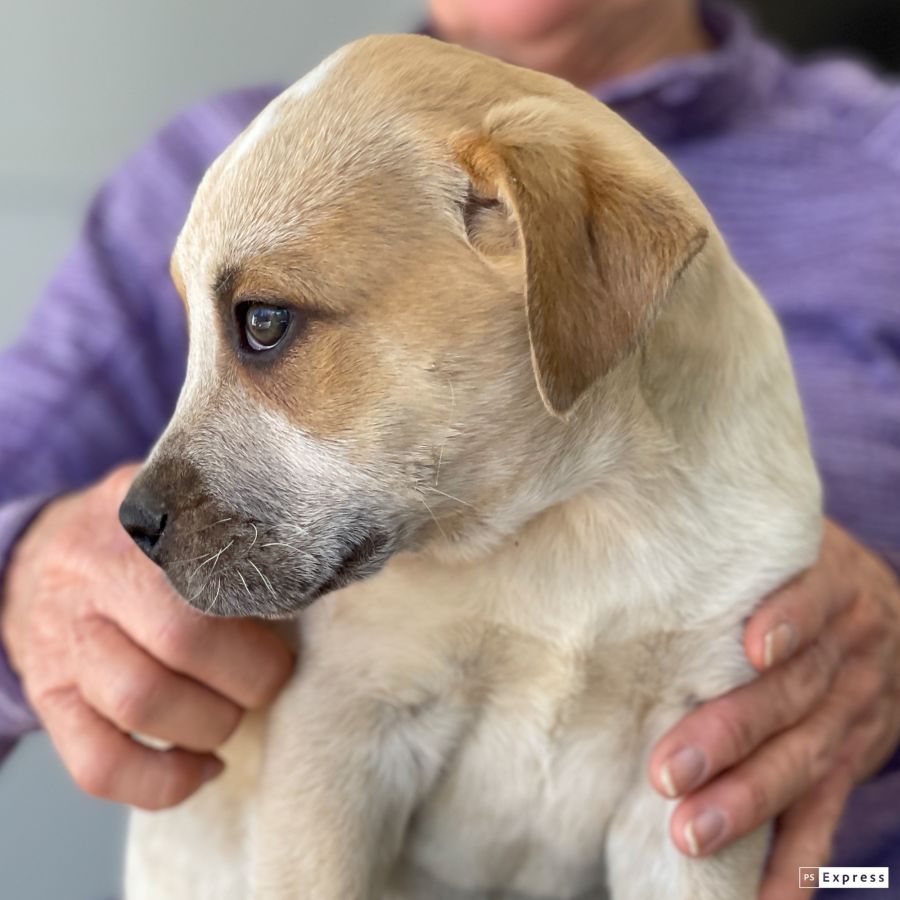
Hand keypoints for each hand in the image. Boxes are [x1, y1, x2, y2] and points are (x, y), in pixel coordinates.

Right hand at [0, 464, 293, 809]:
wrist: (33, 561)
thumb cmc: (130, 538)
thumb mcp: (175, 499)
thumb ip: (229, 516)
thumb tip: (308, 559)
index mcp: (140, 525)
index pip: (210, 563)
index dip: (263, 599)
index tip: (294, 612)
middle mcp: (95, 581)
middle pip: (182, 638)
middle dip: (249, 673)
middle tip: (271, 673)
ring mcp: (66, 646)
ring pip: (142, 702)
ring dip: (211, 723)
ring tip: (234, 711)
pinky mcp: (50, 701)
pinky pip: (99, 764)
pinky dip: (162, 782)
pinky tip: (205, 766)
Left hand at [648, 520, 899, 899]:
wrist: (894, 619)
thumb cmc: (807, 575)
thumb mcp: (794, 545)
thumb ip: (742, 547)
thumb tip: (645, 509)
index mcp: (834, 592)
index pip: (817, 600)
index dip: (792, 620)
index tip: (755, 646)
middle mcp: (849, 656)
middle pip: (793, 696)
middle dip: (733, 735)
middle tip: (668, 769)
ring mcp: (853, 715)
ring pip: (804, 761)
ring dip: (750, 802)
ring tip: (688, 832)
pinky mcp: (849, 763)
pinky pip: (826, 816)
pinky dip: (797, 863)